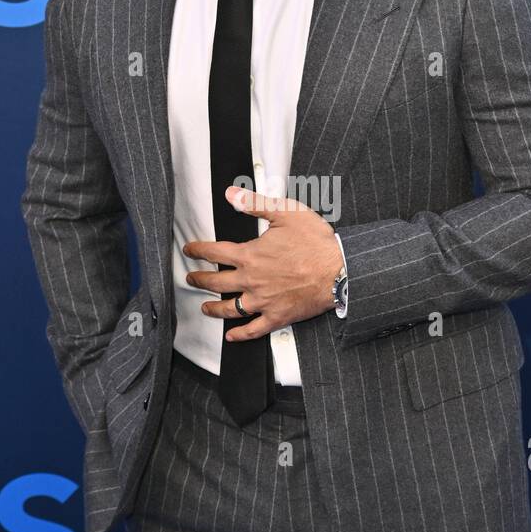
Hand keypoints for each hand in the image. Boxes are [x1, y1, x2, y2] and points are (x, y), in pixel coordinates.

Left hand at [183, 186, 342, 340]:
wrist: (339, 271)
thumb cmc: (316, 243)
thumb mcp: (286, 213)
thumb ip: (256, 204)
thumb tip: (232, 195)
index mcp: (250, 256)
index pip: (215, 253)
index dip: (198, 250)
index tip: (190, 250)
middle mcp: (251, 280)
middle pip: (216, 282)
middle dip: (199, 280)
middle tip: (191, 279)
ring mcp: (263, 301)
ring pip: (229, 308)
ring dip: (213, 308)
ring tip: (205, 308)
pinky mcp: (277, 316)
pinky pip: (253, 329)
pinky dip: (240, 334)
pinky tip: (232, 336)